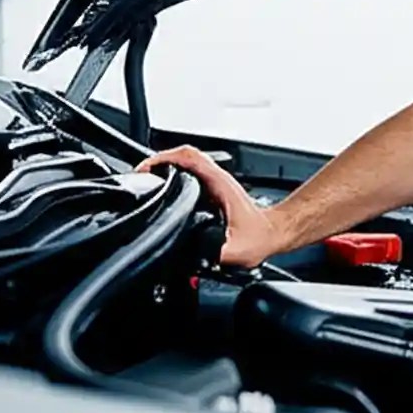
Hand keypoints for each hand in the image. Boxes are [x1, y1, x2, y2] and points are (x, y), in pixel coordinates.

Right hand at [136, 145, 287, 267]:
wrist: (272, 235)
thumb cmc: (259, 238)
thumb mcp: (236, 250)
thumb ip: (215, 253)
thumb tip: (196, 256)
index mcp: (220, 186)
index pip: (191, 158)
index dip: (166, 158)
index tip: (148, 168)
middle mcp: (216, 180)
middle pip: (184, 156)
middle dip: (159, 161)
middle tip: (140, 174)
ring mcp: (214, 183)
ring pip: (186, 162)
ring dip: (165, 166)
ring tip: (146, 177)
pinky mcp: (211, 190)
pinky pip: (189, 173)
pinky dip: (173, 174)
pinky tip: (162, 186)